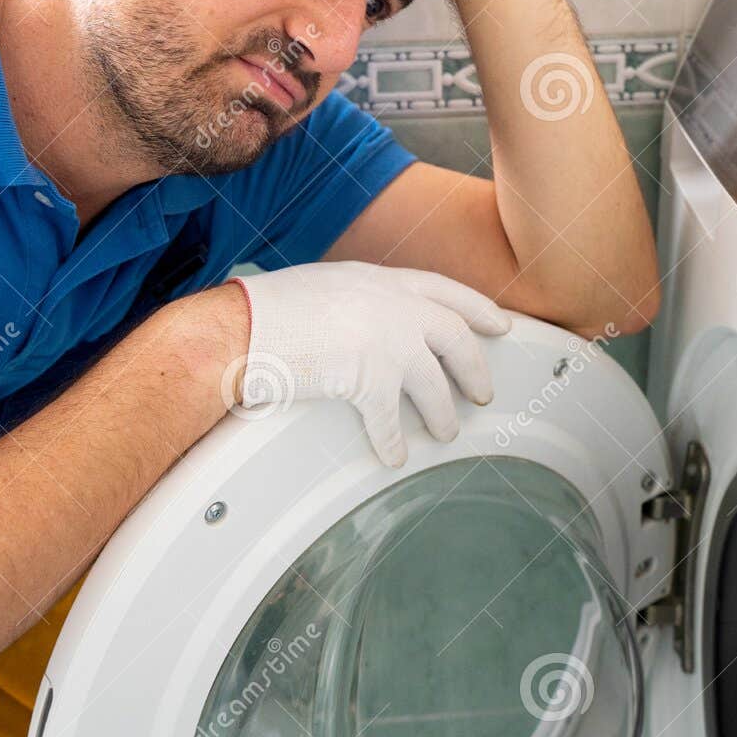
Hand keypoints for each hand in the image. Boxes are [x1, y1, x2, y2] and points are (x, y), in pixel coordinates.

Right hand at [231, 262, 511, 466]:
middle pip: (454, 337)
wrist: (238, 330)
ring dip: (442, 413)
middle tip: (483, 392)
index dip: (476, 309)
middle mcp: (392, 306)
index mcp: (380, 279)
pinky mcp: (368, 379)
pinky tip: (395, 457)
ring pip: (433, 384)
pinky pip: (390, 421)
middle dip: (474, 368)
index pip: (444, 290)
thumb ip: (361, 301)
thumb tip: (373, 325)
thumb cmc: (267, 311)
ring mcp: (385, 341)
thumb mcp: (326, 286)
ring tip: (447, 432)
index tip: (498, 325)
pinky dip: (393, 442)